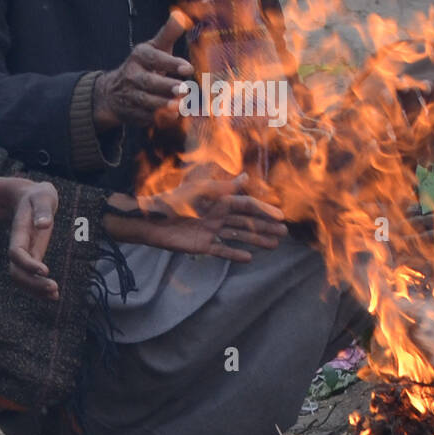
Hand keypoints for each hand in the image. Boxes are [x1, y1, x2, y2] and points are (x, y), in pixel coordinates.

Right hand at [7, 179, 59, 298]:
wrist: (29, 197)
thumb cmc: (38, 195)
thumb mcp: (43, 195)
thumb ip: (43, 209)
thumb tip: (44, 225)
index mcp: (19, 232)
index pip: (16, 253)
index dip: (27, 264)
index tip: (45, 270)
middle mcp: (20, 246)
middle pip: (16, 272)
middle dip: (32, 283)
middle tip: (54, 288)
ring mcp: (26, 253)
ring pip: (21, 279)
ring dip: (35, 290)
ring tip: (55, 295)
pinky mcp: (34, 256)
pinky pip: (31, 277)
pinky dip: (39, 288)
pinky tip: (54, 295)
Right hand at [93, 12, 193, 129]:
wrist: (114, 92)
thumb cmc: (144, 65)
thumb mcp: (154, 47)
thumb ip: (169, 33)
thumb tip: (182, 14)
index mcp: (139, 56)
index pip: (155, 58)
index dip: (171, 63)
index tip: (188, 68)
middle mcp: (132, 75)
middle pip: (149, 82)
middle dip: (166, 86)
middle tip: (185, 89)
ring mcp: (130, 96)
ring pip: (146, 101)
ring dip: (163, 105)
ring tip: (180, 106)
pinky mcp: (131, 113)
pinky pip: (145, 117)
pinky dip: (159, 119)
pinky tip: (173, 117)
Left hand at [105, 172, 287, 262]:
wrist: (150, 220)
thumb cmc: (173, 202)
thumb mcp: (200, 192)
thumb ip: (224, 188)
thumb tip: (246, 176)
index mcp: (218, 200)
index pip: (246, 205)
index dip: (263, 210)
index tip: (281, 217)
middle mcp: (217, 215)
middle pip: (246, 221)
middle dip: (265, 226)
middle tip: (284, 234)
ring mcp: (211, 231)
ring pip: (238, 235)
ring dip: (256, 239)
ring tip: (274, 245)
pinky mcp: (202, 246)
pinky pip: (222, 250)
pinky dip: (235, 254)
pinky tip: (250, 258)